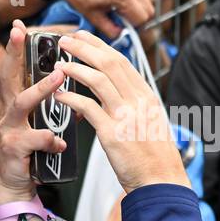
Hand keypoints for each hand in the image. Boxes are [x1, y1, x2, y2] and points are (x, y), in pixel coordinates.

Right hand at [0, 19, 68, 203]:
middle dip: (12, 53)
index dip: (17, 48)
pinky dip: (48, 139)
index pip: (17, 70)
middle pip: (8, 77)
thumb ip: (58, 109)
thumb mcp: (43, 126)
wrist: (16, 187)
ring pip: (21, 104)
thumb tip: (83, 92)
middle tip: (19, 33)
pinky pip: (32, 140)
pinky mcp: (12, 150)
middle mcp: (10, 113)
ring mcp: (9, 129)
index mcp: (19, 105)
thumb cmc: (30, 154)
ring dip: (39, 89)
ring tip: (58, 78)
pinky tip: (60, 141)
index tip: (19, 26)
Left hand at [37, 0, 153, 38]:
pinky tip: (116, 2)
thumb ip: (110, 30)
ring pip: (144, 1)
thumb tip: (121, 36)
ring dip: (135, 10)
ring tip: (118, 12)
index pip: (142, 19)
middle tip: (123, 24)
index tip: (126, 31)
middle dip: (138, 20)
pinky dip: (132, 0)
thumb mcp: (93, 16)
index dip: (135, 28)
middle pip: (148, 10)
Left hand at [54, 31, 188, 192]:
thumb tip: (119, 94)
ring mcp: (126, 116)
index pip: (122, 62)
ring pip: (97, 80)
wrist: (161, 182)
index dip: (100, 47)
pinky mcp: (112, 134)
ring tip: (59, 65)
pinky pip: (87, 108)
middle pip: (109, 64)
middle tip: (66, 40)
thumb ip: (136, 106)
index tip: (85, 38)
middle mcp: (138, 102)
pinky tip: (59, 96)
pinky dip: (71, 99)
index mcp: (147, 97)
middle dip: (84, 48)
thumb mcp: (151, 123)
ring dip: (75, 68)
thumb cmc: (156, 158)